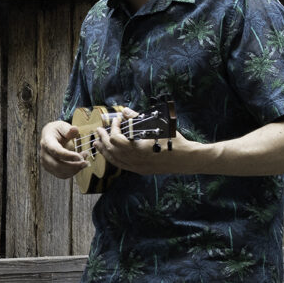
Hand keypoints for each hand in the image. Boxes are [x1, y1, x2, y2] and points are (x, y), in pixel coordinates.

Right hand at [37, 120, 87, 178]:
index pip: (56, 151)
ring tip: (85, 161)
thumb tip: (74, 129)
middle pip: (57, 165)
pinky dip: (73, 172)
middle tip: (86, 163)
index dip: (68, 156)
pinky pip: (62, 174)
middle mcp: (44, 154)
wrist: (51, 136)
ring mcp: (46, 163)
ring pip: (60, 172)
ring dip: (75, 169)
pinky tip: (80, 165)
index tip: (80, 157)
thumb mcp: (62, 126)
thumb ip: (68, 129)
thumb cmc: (58, 130)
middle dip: (73, 166)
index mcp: (47, 142)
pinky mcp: (51, 169)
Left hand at [91, 107, 205, 175]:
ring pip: (114, 161)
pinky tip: (111, 153)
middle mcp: (135, 161)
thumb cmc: (174, 141)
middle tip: (98, 130)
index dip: (113, 128)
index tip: (117, 119)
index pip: (116, 139)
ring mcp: (137, 168)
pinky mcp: (141, 171)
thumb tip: (126, 111)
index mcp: (138, 150)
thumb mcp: (157, 126)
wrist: (186, 159)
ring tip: (97, 143)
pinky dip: (113, 158)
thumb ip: (139, 119)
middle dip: (103, 139)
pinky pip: (121, 166)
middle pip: (111, 151)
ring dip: (104, 150)